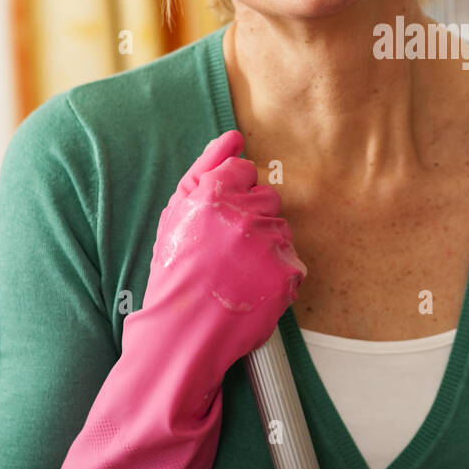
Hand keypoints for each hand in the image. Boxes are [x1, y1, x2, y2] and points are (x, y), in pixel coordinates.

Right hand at [147, 128, 307, 372]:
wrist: (183, 331)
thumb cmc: (176, 272)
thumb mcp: (177, 213)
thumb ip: (206, 169)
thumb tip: (233, 137)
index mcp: (215, 193)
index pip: (245, 171)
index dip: (233, 195)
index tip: (221, 219)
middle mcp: (245, 213)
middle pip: (268, 198)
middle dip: (252, 218)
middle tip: (226, 250)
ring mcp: (269, 243)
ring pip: (281, 230)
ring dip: (265, 247)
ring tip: (237, 273)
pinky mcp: (287, 272)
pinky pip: (293, 261)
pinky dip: (278, 275)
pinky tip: (253, 287)